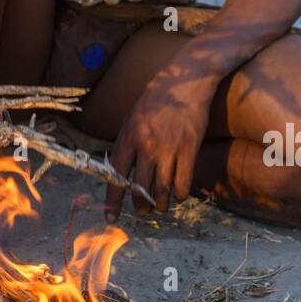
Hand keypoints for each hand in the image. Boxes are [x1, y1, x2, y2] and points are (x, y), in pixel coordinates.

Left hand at [106, 69, 217, 219]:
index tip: (111, 218)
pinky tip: (179, 195)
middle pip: (140, 189)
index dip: (113, 201)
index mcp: (128, 138)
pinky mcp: (189, 149)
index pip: (116, 177)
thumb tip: (117, 171)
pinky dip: (181, 194)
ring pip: (162, 190)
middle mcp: (146, 146)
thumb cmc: (156, 101)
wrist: (186, 84)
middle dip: (140, 206)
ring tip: (160, 207)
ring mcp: (169, 149)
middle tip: (142, 210)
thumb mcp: (132, 119)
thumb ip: (126, 144)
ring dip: (160, 204)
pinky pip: (184, 182)